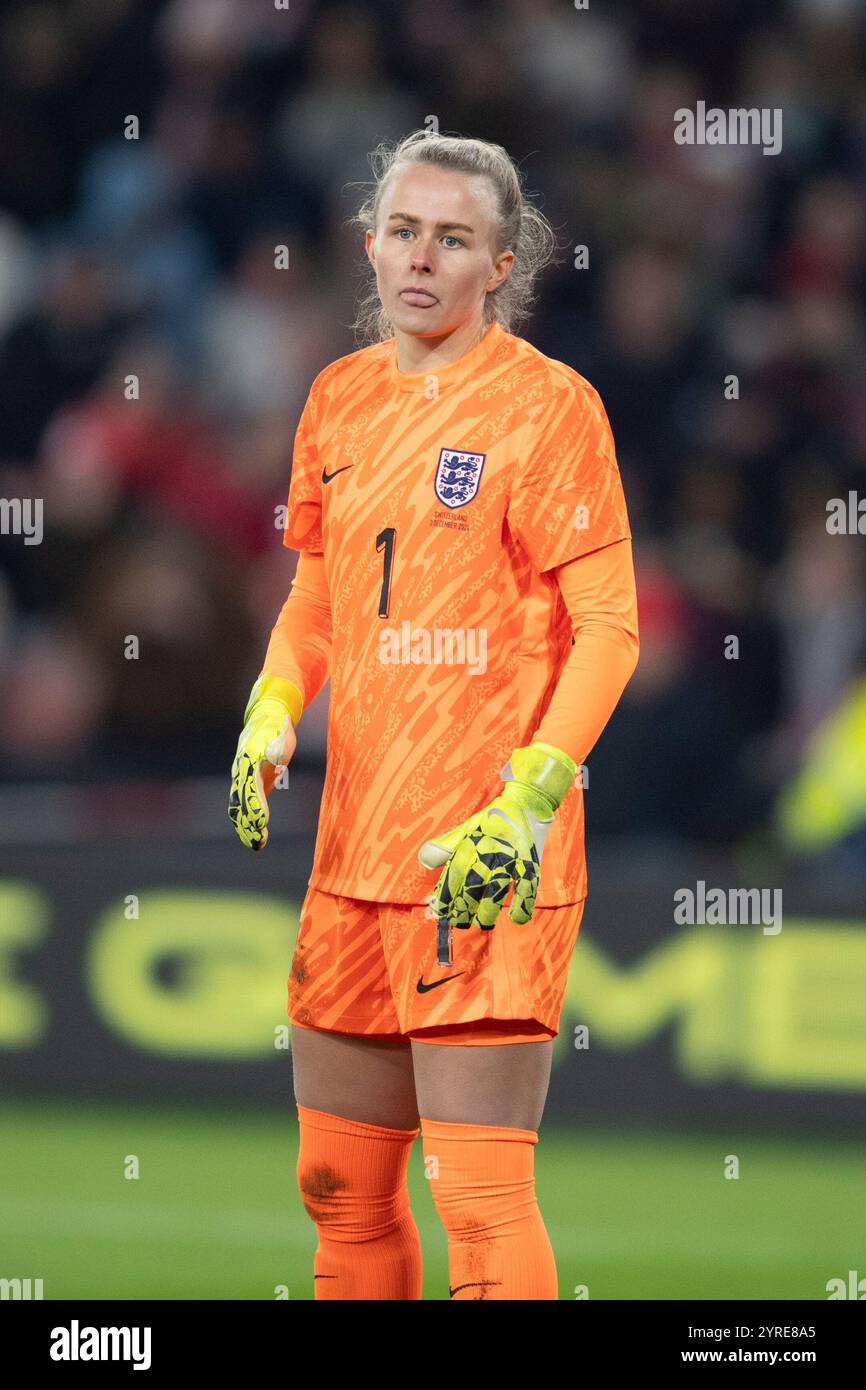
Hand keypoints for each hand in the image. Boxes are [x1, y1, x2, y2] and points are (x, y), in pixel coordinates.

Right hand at [228, 677, 299, 849]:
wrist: (263, 723)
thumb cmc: (277, 728)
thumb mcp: (283, 729)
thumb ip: (282, 736)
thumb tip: (282, 738)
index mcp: (249, 758)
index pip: (250, 785)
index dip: (254, 803)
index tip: (261, 820)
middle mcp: (241, 771)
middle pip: (241, 800)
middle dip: (249, 819)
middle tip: (258, 837)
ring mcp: (240, 780)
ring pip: (238, 807)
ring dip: (245, 827)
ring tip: (257, 845)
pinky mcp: (245, 788)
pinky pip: (241, 809)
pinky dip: (246, 826)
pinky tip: (256, 842)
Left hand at [418, 742, 576, 932]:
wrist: (526, 802)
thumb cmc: (492, 819)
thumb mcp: (466, 829)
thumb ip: (445, 846)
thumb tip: (424, 861)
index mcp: (470, 845)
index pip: (452, 876)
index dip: (444, 897)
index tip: (438, 912)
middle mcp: (488, 853)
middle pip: (471, 889)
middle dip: (463, 910)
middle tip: (460, 923)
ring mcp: (510, 859)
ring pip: (495, 893)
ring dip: (487, 913)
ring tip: (482, 923)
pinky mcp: (530, 863)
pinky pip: (527, 888)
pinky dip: (523, 905)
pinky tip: (517, 918)